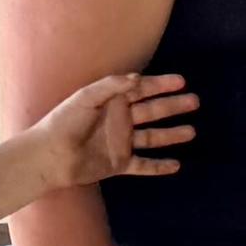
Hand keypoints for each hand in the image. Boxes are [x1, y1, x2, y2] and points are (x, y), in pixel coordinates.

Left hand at [26, 71, 195, 192]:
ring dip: (172, 135)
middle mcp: (120, 121)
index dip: (162, 85)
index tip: (181, 81)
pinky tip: (176, 165)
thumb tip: (138, 78)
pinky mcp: (119, 163)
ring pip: (153, 137)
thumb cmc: (64, 122)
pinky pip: (144, 165)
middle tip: (194, 101)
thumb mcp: (86, 97)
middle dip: (173, 106)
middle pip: (153, 111)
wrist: (50, 155)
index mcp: (113, 101)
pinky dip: (159, 166)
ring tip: (192, 132)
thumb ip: (112, 86)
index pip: (142, 90)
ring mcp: (121, 143)